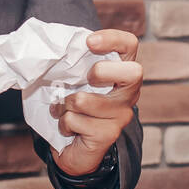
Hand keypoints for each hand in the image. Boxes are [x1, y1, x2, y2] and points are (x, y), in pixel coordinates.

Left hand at [46, 28, 142, 175]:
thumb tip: (55, 46)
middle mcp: (129, 93)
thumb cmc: (76, 107)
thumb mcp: (76, 80)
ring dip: (64, 104)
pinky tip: (70, 128)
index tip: (89, 42)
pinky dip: (63, 123)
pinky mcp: (108, 134)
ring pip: (83, 100)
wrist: (76, 149)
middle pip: (132, 73)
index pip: (130, 45)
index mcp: (122, 71)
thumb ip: (75, 63)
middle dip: (101, 72)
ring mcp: (121, 115)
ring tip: (65, 109)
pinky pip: (74, 120)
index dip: (113, 39)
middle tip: (86, 80)